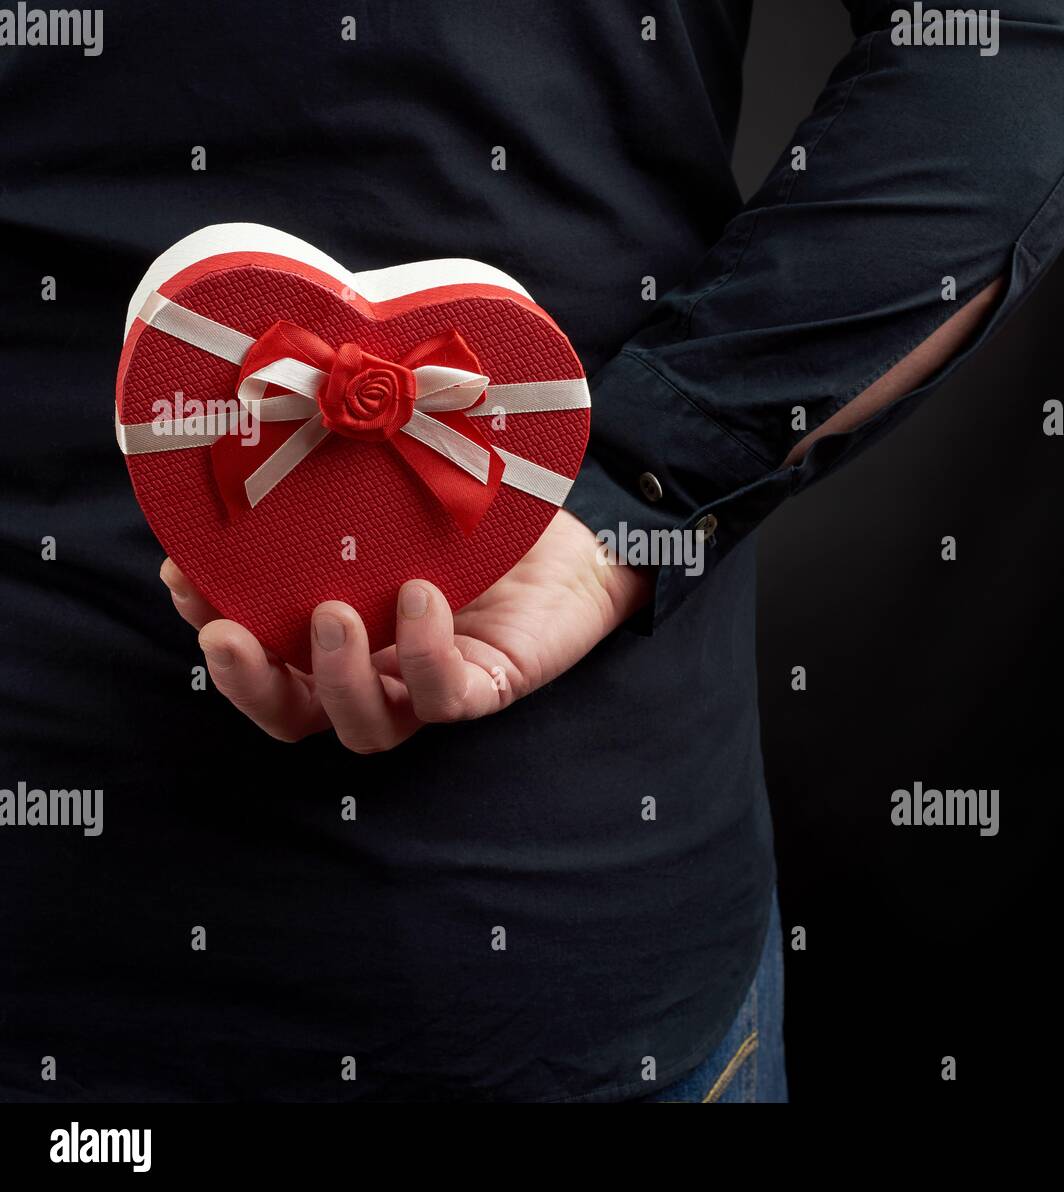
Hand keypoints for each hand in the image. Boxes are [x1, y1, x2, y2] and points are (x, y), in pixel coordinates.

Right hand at [161, 510, 649, 751]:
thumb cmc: (480, 502)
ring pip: (366, 728)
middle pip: (296, 714)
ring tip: (333, 613)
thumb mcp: (395, 484)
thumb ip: (338, 474)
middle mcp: (378, 666)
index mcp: (342, 626)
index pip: (262, 653)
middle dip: (250, 685)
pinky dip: (424, 655)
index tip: (184, 574)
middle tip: (225, 634)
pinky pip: (445, 698)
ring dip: (335, 680)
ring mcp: (430, 684)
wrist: (583, 526)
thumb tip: (266, 416)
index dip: (215, 628)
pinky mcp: (487, 687)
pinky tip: (419, 597)